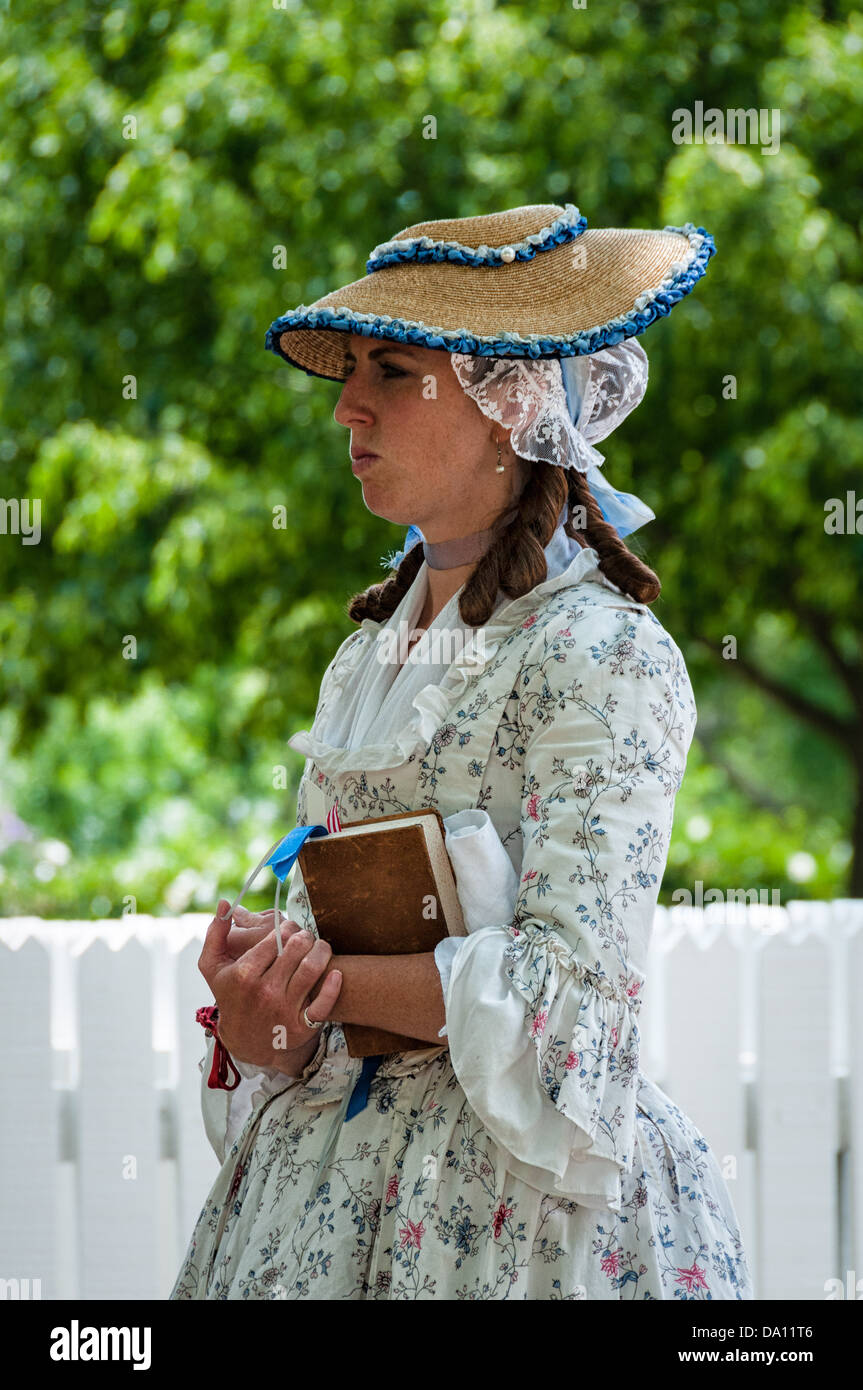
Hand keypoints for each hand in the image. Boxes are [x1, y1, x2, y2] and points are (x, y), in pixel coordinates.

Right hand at [198, 899, 342, 1070]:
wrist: (244, 1040)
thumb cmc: (231, 995)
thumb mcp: (214, 968)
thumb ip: (216, 934)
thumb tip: (224, 902)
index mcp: (244, 974)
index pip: (276, 937)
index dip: (286, 927)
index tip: (288, 929)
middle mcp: (264, 992)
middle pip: (296, 948)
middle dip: (304, 935)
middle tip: (304, 936)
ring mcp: (284, 1009)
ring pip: (312, 969)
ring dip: (322, 950)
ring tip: (320, 947)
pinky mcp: (301, 1026)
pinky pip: (324, 1003)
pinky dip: (333, 985)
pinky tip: (335, 972)